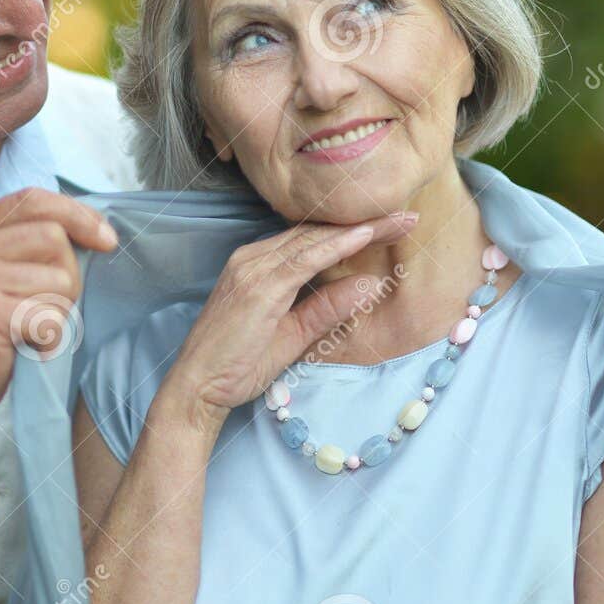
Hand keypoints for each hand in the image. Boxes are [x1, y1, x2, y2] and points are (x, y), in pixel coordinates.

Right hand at [0, 187, 118, 451]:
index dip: (78, 215)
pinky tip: (27, 347)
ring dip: (58, 312)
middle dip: (68, 276)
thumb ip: (28, 244)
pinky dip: (50, 338)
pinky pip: (49, 317)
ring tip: (30, 329)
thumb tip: (99, 231)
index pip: (34, 200)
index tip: (106, 240)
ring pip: (59, 280)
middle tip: (46, 308)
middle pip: (54, 238)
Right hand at [155, 211, 418, 442]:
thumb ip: (327, 310)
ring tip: (399, 221)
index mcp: (261, 266)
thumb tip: (369, 287)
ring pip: (314, 239)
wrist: (196, 388)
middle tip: (407, 216)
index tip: (393, 226)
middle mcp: (254, 258)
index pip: (315, 241)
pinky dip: (335, 246)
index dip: (354, 231)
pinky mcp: (255, 286)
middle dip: (366, 224)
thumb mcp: (293, 337)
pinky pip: (303, 260)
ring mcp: (252, 268)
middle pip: (318, 233)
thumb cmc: (237, 365)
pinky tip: (364, 236)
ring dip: (359, 229)